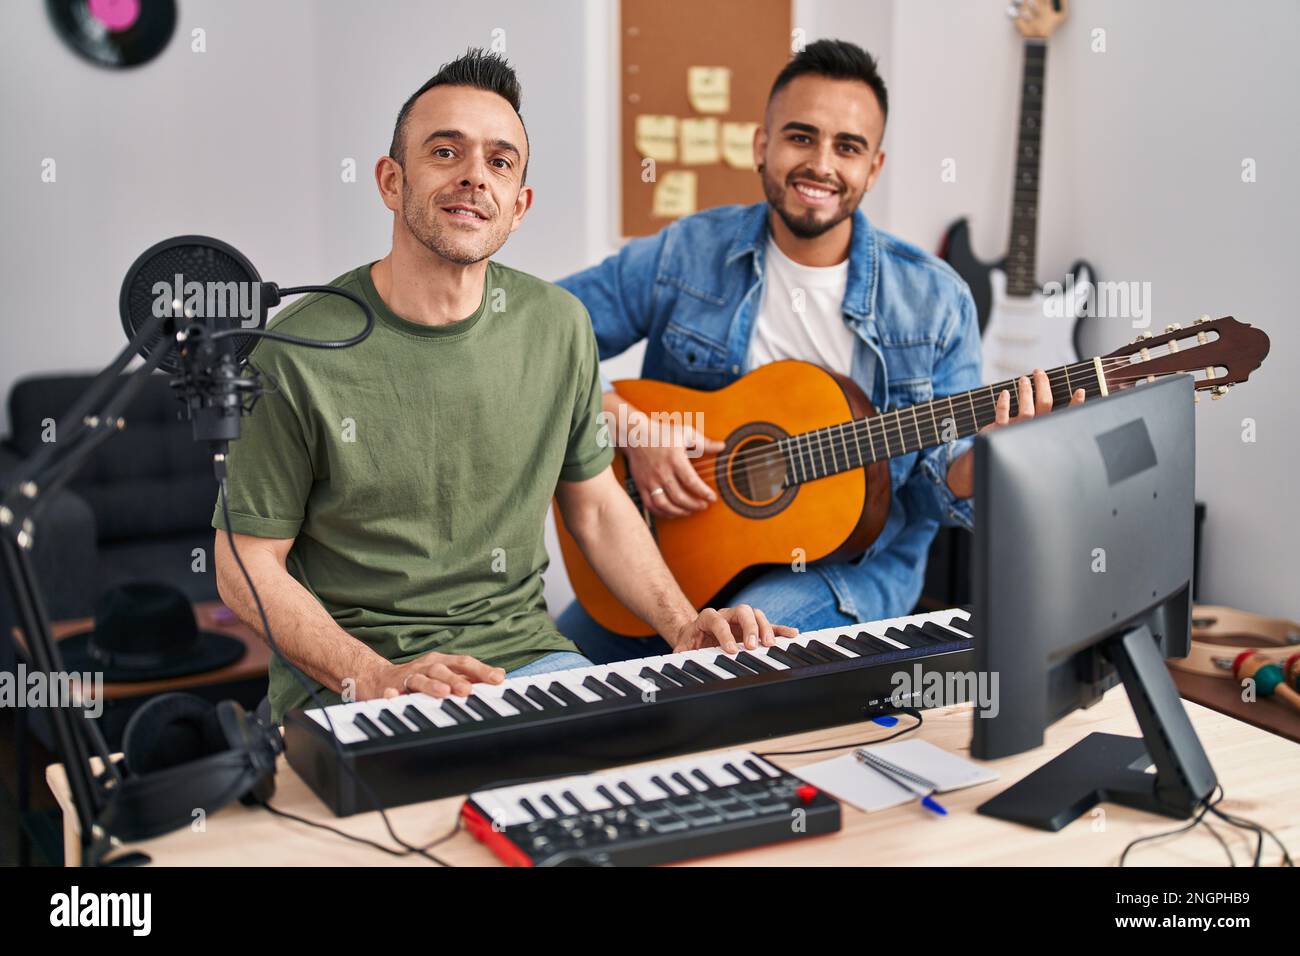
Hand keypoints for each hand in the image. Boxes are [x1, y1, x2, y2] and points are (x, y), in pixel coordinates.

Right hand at [360, 652, 505, 699]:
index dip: (481, 670)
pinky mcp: (390, 688)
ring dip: (431, 685)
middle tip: (468, 690)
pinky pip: (391, 691)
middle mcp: (426, 666)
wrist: (379, 678)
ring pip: (420, 679)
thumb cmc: (420, 678)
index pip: (464, 663)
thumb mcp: (447, 674)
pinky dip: (393, 694)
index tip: (498, 679)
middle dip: (456, 679)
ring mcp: (408, 676)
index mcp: (442, 662)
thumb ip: (472, 675)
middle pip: (443, 669)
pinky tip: (396, 697)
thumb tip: (501, 673)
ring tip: (443, 692)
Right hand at [623, 408, 724, 517]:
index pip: (691, 482)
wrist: (635, 435)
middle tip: (703, 506)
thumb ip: (704, 442)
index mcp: (674, 459)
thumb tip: (722, 446)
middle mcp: (662, 472)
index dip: (703, 493)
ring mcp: (650, 480)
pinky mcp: (641, 486)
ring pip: (664, 504)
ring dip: (679, 512)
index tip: (712, 498)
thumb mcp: (685, 433)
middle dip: (694, 505)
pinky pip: (651, 505)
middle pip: (679, 497)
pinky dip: (662, 513)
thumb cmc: (662, 434)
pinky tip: (673, 512)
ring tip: (690, 511)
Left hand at [669, 605, 798, 653]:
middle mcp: (726, 615)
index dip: (724, 634)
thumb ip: (680, 656)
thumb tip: (677, 664)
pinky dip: (780, 629)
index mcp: (707, 618)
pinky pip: (768, 625)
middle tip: (753, 647)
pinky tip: (792, 635)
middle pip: (741, 611)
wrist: (695, 636)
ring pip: (756, 615)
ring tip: (771, 645)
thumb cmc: (689, 644)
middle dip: (749, 628)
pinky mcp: (752, 627)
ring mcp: (740, 620)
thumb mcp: (681, 651)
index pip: (717, 620)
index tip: (731, 651)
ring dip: (765, 628)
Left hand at [982, 368, 1083, 435]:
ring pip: (1026, 411)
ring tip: (1024, 379)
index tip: (1080, 391)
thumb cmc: (1014, 435)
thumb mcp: (1028, 427)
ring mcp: (1017, 431)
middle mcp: (1033, 430)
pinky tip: (1005, 392)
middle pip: (1044, 405)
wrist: (995, 453)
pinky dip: (1004, 403)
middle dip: (1043, 386)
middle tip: (1039, 372)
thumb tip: (1044, 388)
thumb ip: (1039, 412)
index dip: (1075, 405)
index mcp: (1043, 429)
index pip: (1063, 416)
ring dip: (1025, 392)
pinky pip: (1002, 415)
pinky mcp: (999, 431)